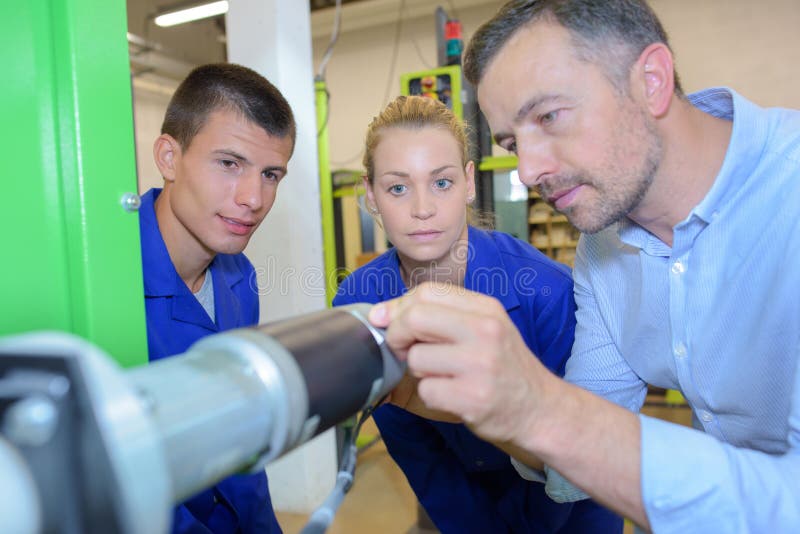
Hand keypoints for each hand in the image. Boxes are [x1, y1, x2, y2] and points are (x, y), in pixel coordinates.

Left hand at [369, 282, 555, 447]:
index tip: (389, 321)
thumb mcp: (483, 328)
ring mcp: (480, 364)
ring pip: (416, 358)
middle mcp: (486, 331)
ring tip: (444, 376)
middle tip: (404, 350)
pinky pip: (426, 391)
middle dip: (398, 335)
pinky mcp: (473, 398)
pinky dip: (432, 396)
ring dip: (419, 371)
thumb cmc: (504, 367)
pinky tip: (453, 396)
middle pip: (415, 318)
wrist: (540, 408)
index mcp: (486, 308)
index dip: (398, 306)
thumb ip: (438, 315)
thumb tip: (380, 313)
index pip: (427, 292)